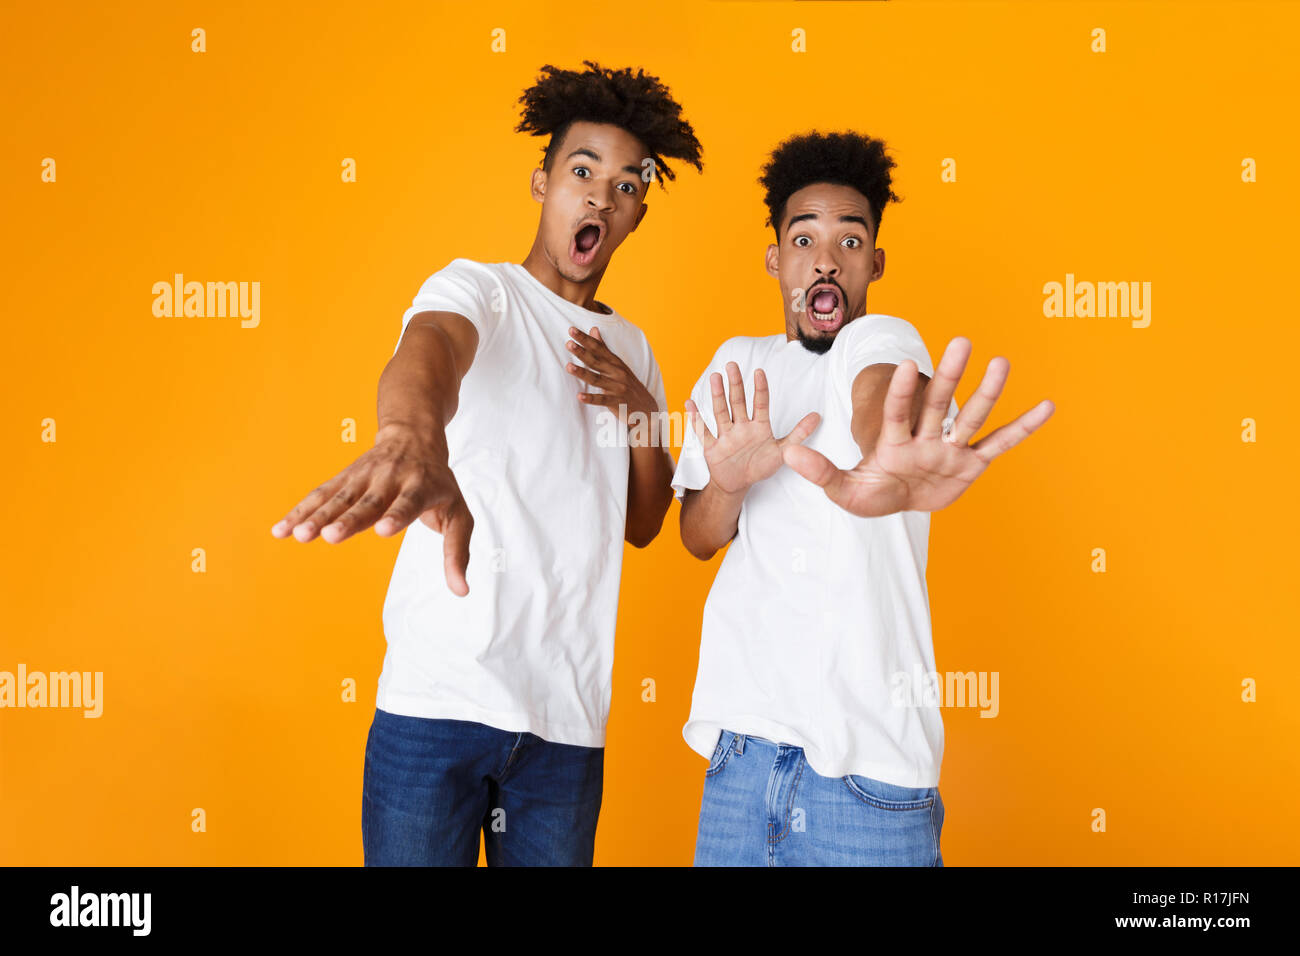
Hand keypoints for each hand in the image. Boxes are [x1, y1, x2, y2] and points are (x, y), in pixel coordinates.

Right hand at [269, 423, 474, 595]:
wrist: (414, 437)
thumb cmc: (439, 484)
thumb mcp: (458, 514)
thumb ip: (457, 552)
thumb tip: (462, 591)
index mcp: (421, 487)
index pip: (409, 502)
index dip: (397, 515)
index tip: (384, 530)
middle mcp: (391, 479)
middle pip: (368, 501)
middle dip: (350, 518)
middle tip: (330, 536)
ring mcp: (365, 476)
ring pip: (339, 497)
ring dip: (317, 515)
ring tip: (298, 535)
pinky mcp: (345, 478)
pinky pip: (320, 494)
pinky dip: (300, 510)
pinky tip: (281, 529)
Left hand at [565, 326, 656, 428]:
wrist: (646, 408)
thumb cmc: (628, 385)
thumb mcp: (618, 365)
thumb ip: (603, 348)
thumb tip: (593, 329)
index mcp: (615, 363)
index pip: (598, 348)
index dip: (585, 339)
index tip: (571, 330)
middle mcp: (617, 373)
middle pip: (596, 361)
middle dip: (582, 352)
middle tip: (568, 343)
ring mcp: (617, 388)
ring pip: (597, 379)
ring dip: (582, 373)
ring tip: (568, 367)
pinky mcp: (617, 403)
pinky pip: (602, 400)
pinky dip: (591, 398)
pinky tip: (580, 396)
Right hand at [686, 362, 820, 495]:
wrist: (737, 484)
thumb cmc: (760, 465)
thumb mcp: (782, 451)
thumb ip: (799, 434)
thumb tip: (818, 416)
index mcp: (758, 426)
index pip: (760, 404)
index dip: (760, 389)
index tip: (759, 372)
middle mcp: (741, 427)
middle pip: (738, 402)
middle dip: (735, 385)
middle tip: (732, 365)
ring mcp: (726, 436)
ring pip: (721, 412)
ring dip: (717, 396)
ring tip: (715, 377)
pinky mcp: (713, 447)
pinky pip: (704, 432)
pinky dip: (696, 419)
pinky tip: (690, 404)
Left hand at [782, 337, 1054, 516]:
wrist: (896, 502)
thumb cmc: (871, 491)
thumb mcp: (843, 489)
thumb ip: (820, 472)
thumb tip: (788, 454)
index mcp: (894, 441)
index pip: (897, 412)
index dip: (900, 391)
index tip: (904, 364)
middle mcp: (925, 437)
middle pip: (937, 404)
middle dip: (949, 376)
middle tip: (961, 341)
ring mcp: (950, 448)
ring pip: (971, 417)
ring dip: (987, 391)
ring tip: (1002, 361)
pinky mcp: (971, 464)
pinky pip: (1000, 444)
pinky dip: (1023, 428)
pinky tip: (1047, 406)